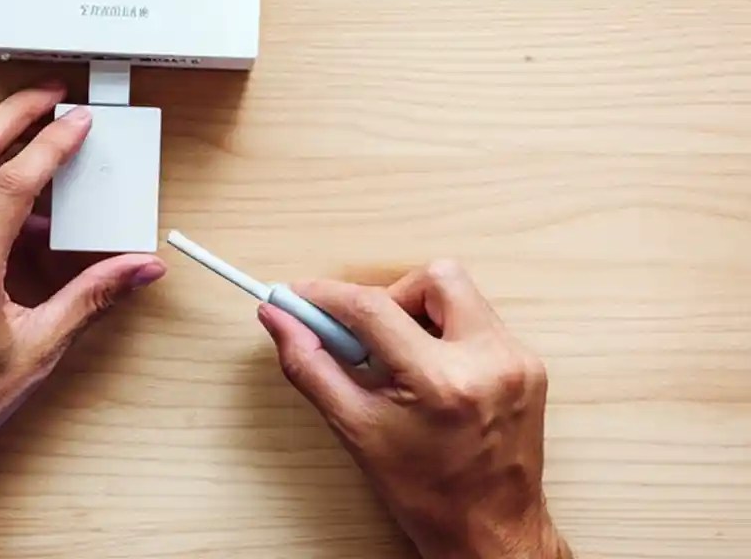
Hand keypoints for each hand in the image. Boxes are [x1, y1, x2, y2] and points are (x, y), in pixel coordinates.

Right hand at [257, 261, 569, 558]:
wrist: (489, 532)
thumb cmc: (426, 492)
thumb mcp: (354, 429)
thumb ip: (309, 365)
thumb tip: (278, 320)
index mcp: (441, 382)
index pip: (373, 308)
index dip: (327, 295)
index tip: (299, 295)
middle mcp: (488, 362)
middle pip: (435, 277)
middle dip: (391, 294)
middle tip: (368, 334)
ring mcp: (516, 361)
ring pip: (459, 295)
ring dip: (419, 313)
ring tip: (399, 359)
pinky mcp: (529, 364)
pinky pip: (480, 321)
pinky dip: (445, 334)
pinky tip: (429, 373)